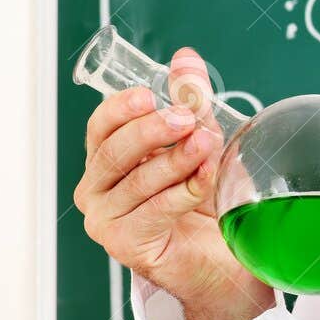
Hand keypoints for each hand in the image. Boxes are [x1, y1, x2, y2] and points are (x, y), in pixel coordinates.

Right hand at [73, 48, 271, 319]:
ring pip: (137, 180)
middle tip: (186, 118)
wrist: (222, 261)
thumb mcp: (198, 142)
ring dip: (176, 160)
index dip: (123, 107)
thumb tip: (185, 58)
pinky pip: (154, 209)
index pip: (100, 126)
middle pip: (113, 151)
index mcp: (107, 160)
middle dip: (151, 131)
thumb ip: (190, 101)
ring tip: (206, 145)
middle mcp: (98, 189)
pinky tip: (206, 179)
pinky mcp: (125, 244)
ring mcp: (106, 219)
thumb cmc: (203, 205)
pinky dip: (184, 191)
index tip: (152, 93)